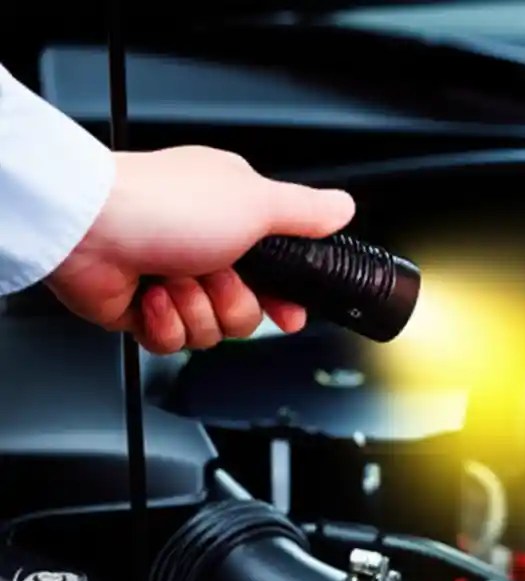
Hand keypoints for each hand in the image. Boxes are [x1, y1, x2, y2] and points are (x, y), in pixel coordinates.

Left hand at [45, 146, 355, 353]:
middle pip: (249, 311)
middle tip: (217, 275)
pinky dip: (163, 322)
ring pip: (212, 330)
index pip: (280, 271)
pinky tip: (150, 296)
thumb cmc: (165, 206)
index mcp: (235, 216)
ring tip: (174, 280)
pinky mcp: (141, 311)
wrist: (90, 230)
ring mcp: (172, 280)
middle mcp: (205, 248)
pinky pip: (173, 341)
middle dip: (234, 302)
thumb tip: (343, 208)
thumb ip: (307, 213)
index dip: (288, 298)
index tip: (291, 311)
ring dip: (195, 310)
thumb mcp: (258, 203)